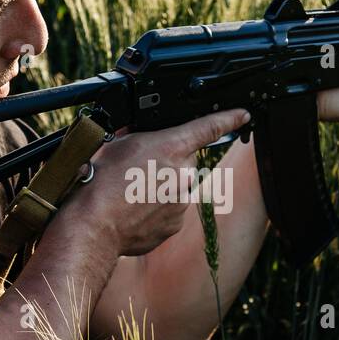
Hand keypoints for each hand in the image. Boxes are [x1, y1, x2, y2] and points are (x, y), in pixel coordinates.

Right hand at [59, 108, 250, 256]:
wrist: (95, 223)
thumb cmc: (101, 181)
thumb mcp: (118, 143)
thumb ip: (141, 136)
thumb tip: (144, 135)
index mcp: (172, 147)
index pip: (209, 127)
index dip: (229, 118)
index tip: (243, 115)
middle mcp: (184, 174)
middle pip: (184, 162)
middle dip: (167, 163)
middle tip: (139, 171)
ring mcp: (182, 202)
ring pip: (176, 188)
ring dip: (160, 188)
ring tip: (131, 193)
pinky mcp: (175, 224)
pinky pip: (170, 212)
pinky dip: (155, 210)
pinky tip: (134, 209)